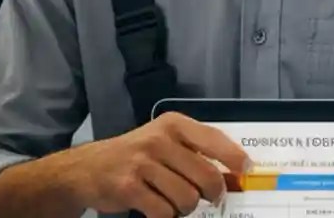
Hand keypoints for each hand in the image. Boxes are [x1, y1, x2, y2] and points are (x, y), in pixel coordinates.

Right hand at [62, 111, 251, 216]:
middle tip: (209, 198)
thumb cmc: (135, 155)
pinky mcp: (129, 187)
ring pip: (188, 198)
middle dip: (212, 193)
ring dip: (185, 208)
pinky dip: (165, 216)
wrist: (86, 169)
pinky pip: (164, 212)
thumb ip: (195, 152)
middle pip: (206, 176)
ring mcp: (143, 163)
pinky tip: (155, 207)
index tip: (246, 171)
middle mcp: (159, 140)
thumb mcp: (163, 141)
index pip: (214, 139)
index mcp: (173, 124)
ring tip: (174, 202)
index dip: (235, 158)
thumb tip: (235, 175)